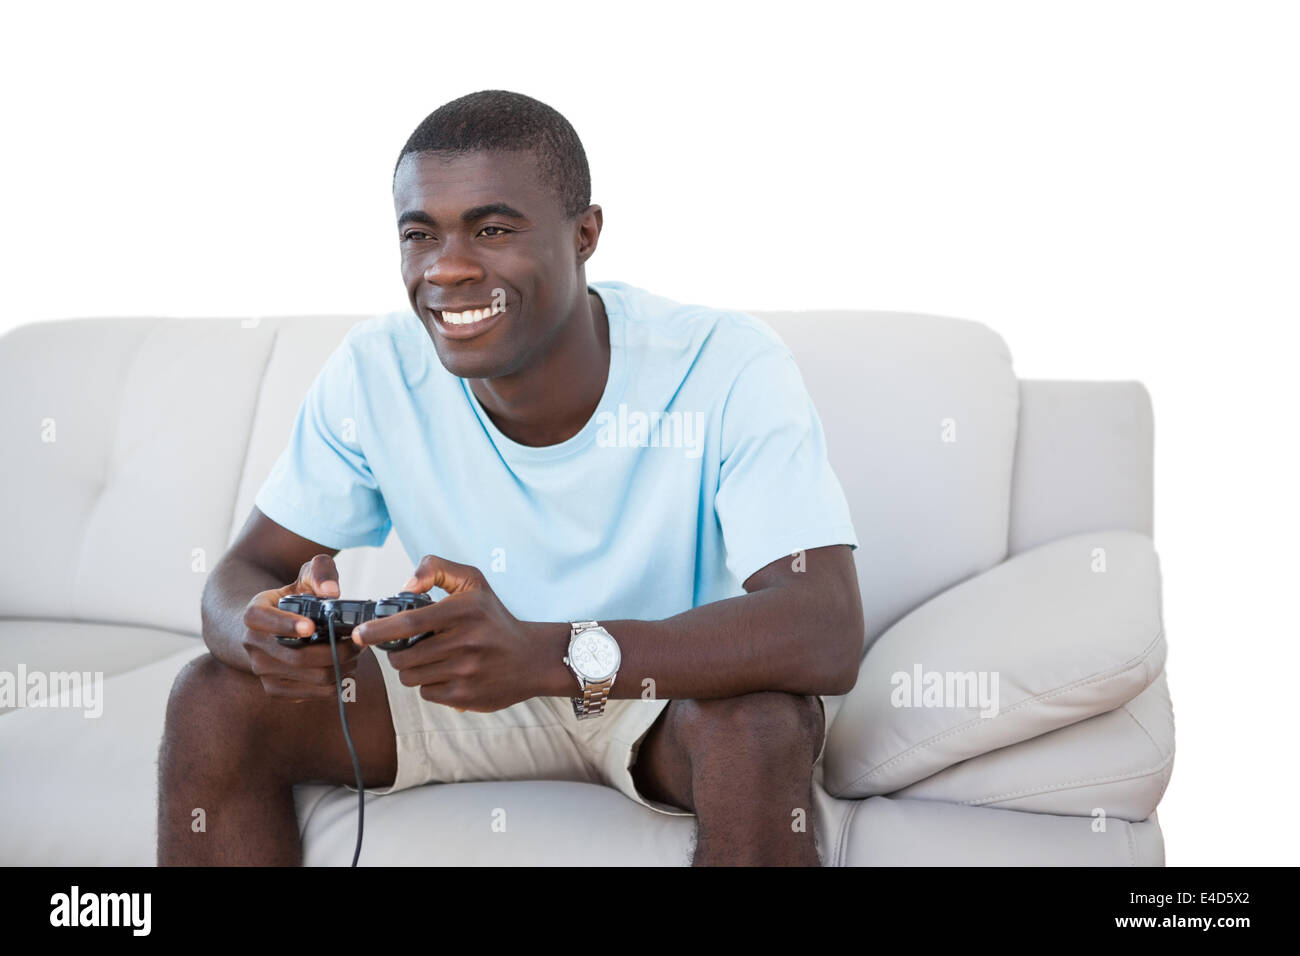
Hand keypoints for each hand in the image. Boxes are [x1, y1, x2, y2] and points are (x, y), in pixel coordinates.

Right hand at [241, 554, 364, 701]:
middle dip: (336, 651)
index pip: (263, 619)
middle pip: (299, 657)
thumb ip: (320, 572)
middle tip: (359, 643)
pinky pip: (312, 694)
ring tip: (355, 653)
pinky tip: (344, 668)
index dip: (287, 625)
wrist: (266, 629)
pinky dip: (335, 683)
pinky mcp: (275, 689)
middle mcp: (253, 645)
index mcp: (254, 614)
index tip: (312, 626)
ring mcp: (262, 670)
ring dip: (341, 668)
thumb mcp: (303, 577)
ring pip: (311, 677)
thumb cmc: (290, 600)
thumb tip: (331, 591)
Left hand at [349, 555, 549, 712]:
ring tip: (430, 659)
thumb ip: (436, 569)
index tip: (359, 633)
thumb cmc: (494, 618)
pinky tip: (447, 674)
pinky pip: (427, 694)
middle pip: (403, 657)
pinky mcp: (466, 696)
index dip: (378, 629)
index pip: (409, 623)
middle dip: (396, 653)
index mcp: (463, 611)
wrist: (531, 658)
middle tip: (407, 646)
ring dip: (412, 669)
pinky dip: (430, 685)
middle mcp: (466, 642)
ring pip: (411, 677)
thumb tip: (406, 585)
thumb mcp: (473, 581)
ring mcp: (466, 672)